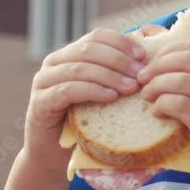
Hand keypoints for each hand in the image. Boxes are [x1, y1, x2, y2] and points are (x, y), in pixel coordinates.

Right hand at [22, 27, 148, 172]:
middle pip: (89, 49)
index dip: (121, 42)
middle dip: (118, 59)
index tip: (143, 56)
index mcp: (69, 53)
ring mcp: (44, 81)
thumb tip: (149, 45)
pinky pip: (68, 90)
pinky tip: (111, 97)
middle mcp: (54, 62)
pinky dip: (92, 90)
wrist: (53, 153)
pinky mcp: (40, 101)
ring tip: (131, 87)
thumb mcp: (103, 92)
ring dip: (109, 76)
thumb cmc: (84, 120)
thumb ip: (118, 71)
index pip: (97, 36)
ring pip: (79, 68)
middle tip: (140, 74)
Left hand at [136, 38, 189, 189]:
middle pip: (186, 59)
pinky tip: (158, 112)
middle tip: (143, 78)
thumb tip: (180, 67)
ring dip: (157, 86)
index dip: (170, 50)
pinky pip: (182, 107)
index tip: (156, 62)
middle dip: (158, 66)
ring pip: (181, 81)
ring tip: (148, 96)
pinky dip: (163, 105)